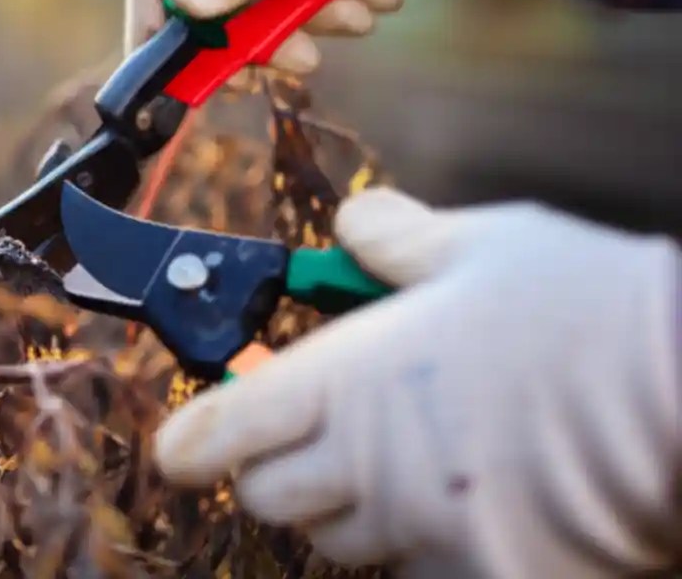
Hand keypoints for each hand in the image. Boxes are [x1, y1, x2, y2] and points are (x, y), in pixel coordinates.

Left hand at [155, 188, 681, 576]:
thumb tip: (352, 227)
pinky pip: (419, 575)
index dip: (190, 442)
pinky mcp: (488, 576)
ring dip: (351, 507)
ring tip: (406, 459)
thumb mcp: (485, 245)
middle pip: (267, 497)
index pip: (224, 431)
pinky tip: (468, 501)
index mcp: (352, 379)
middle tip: (310, 433)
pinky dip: (425, 545)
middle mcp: (374, 465)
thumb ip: (397, 241)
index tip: (181, 447)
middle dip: (273, 467)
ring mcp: (429, 530)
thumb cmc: (589, 307)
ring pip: (341, 542)